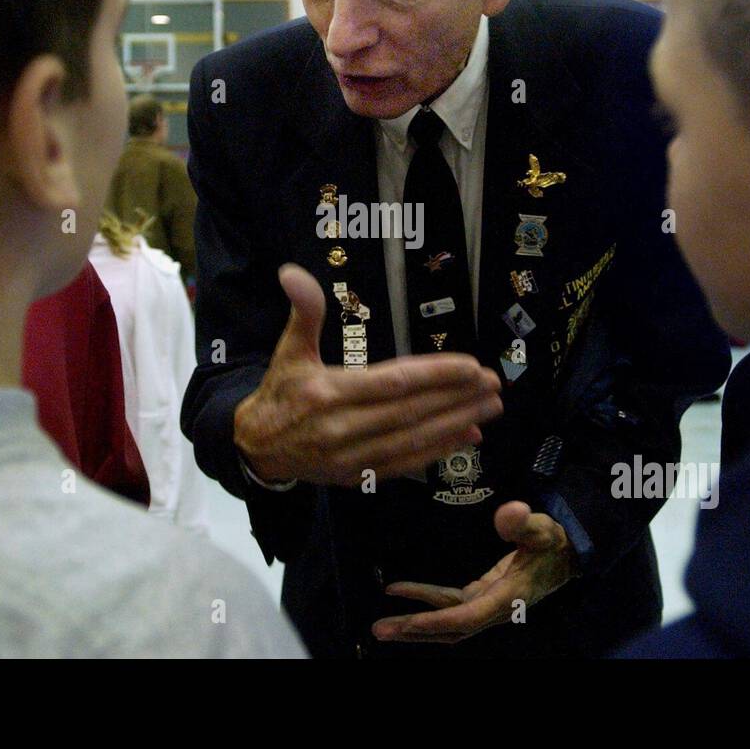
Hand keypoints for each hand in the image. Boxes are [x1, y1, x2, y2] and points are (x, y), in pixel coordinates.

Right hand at [234, 264, 502, 486]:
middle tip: (492, 382)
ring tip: (489, 407)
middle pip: (410, 412)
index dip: (435, 374)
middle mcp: (342, 428)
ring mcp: (351, 456)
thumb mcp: (289, 349)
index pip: (393, 382)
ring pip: (413, 439)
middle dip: (456, 397)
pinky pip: (405, 464)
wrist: (257, 448)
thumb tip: (292, 272)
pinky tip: (467, 436)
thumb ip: (303, 311)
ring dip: (456, 423)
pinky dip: (438, 451)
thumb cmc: (281, 391)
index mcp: (327, 393)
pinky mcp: (358, 476)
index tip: (469, 365)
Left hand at [371, 501, 574, 643]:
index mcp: (507, 597)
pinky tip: (403, 594)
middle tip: (380, 630)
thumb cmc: (552, 542)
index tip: (408, 620)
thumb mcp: (542, 529)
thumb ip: (524, 522)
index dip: (436, 620)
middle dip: (416, 630)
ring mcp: (487, 607)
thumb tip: (508, 512)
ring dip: (416, 624)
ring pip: (447, 624)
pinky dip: (426, 605)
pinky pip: (449, 608)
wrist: (566, 556)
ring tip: (383, 625)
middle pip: (450, 628)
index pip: (467, 616)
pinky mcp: (481, 599)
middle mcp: (494, 610)